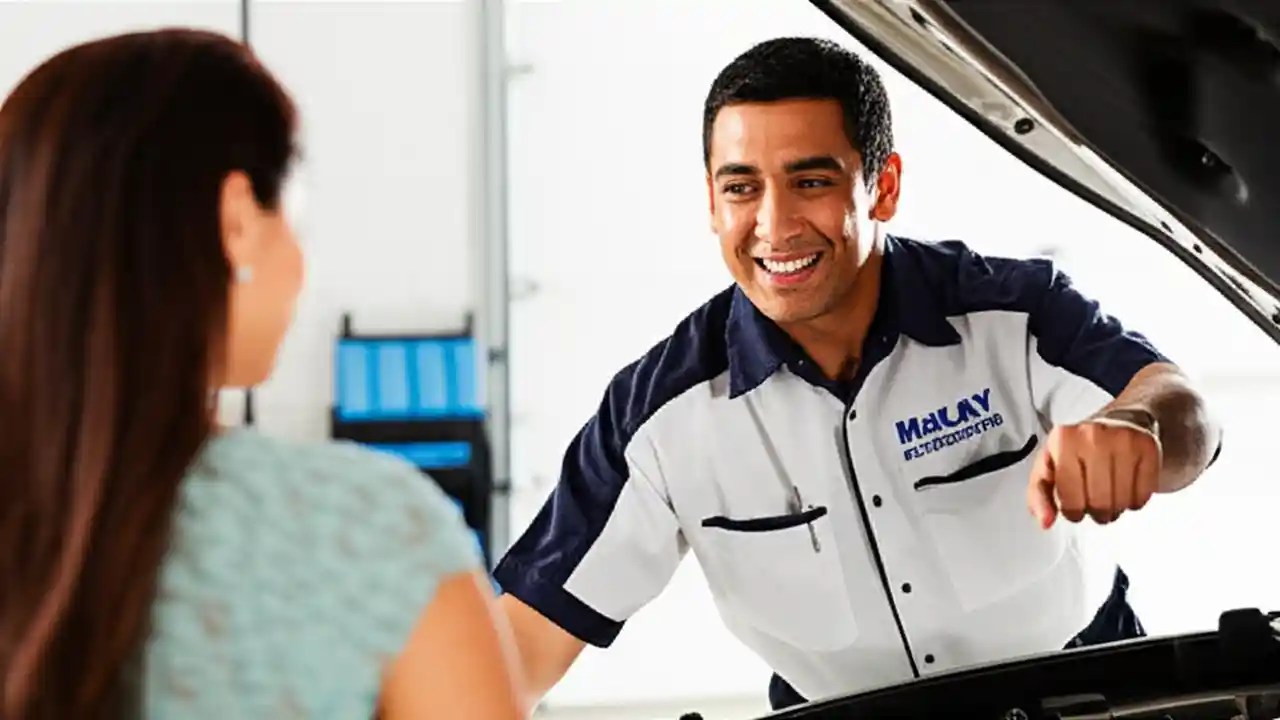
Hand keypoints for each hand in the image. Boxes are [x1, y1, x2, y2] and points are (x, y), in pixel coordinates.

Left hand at [1026, 415, 1161, 528]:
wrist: (1114, 423)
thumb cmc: (1077, 450)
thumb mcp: (1048, 467)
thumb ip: (1038, 496)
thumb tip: (1045, 521)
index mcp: (1063, 440)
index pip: (1069, 499)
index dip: (1072, 511)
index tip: (1073, 507)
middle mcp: (1093, 436)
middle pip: (1098, 503)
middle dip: (1096, 512)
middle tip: (1094, 503)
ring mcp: (1123, 440)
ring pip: (1122, 501)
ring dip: (1115, 509)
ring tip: (1109, 495)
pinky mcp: (1147, 448)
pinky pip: (1143, 494)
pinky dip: (1134, 500)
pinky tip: (1126, 487)